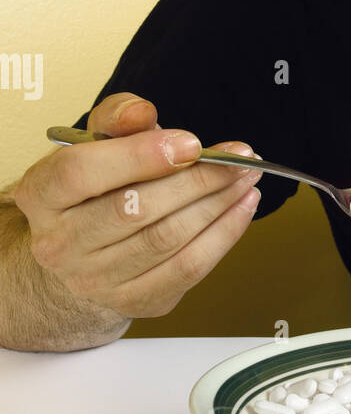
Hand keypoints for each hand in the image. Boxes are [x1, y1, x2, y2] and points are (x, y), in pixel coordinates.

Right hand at [14, 91, 262, 317]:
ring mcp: (95, 280)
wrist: (86, 251)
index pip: (81, 172)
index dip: (140, 156)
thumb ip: (118, 119)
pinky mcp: (135, 301)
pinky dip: (224, 235)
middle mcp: (59, 244)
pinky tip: (241, 207)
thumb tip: (141, 113)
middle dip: (198, 179)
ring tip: (247, 177)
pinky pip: (188, 268)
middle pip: (135, 208)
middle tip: (239, 158)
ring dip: (218, 204)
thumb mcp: (97, 143)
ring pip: (167, 239)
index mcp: (40, 195)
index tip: (191, 143)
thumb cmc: (97, 188)